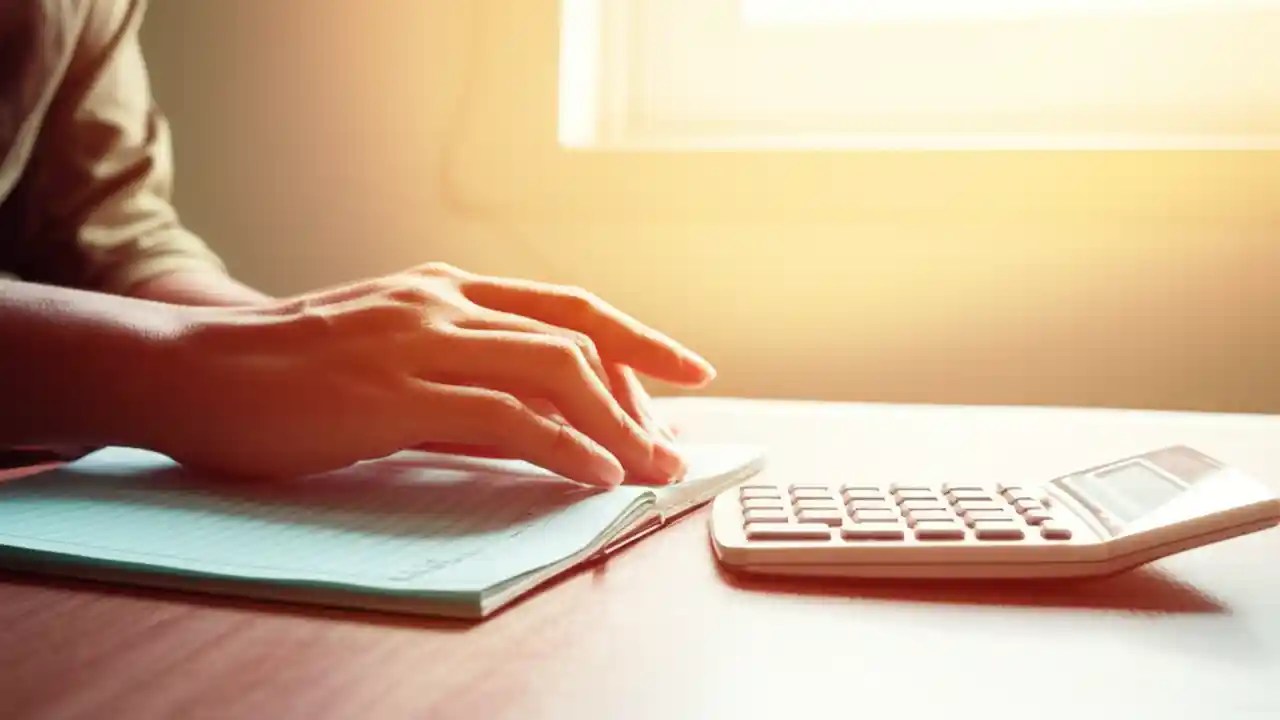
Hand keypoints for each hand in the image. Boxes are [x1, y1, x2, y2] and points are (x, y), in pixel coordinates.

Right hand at [146, 263, 713, 485]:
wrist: (193, 367)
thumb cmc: (287, 370)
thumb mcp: (388, 355)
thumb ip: (462, 380)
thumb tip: (540, 426)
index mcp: (444, 288)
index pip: (566, 307)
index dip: (633, 338)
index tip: (680, 370)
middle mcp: (443, 302)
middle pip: (575, 336)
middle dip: (641, 388)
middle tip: (676, 440)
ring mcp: (419, 341)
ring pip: (552, 370)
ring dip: (616, 425)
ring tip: (651, 469)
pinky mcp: (394, 392)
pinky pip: (504, 416)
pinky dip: (562, 445)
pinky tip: (593, 473)